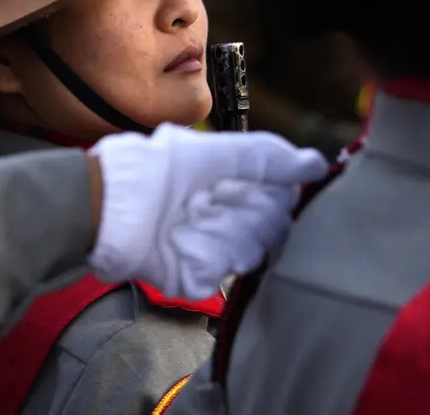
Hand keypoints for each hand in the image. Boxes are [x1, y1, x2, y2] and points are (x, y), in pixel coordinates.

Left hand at [87, 124, 327, 299]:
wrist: (113, 202)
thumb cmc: (162, 167)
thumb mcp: (218, 151)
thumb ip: (269, 157)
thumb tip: (317, 164)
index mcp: (236, 189)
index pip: (280, 199)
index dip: (273, 191)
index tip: (254, 181)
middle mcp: (227, 221)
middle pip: (270, 228)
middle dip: (247, 211)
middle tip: (215, 195)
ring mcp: (211, 251)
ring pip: (248, 251)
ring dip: (223, 230)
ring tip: (192, 214)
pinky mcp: (193, 277)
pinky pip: (216, 275)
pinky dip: (201, 255)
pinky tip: (180, 239)